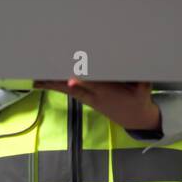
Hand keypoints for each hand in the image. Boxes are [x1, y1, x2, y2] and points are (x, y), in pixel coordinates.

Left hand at [34, 79, 161, 132]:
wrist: (135, 119)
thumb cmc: (139, 100)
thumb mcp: (144, 89)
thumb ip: (141, 77)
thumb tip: (139, 62)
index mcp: (108, 93)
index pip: (93, 86)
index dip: (82, 83)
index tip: (71, 80)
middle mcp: (95, 96)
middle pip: (73, 89)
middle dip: (58, 83)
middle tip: (43, 77)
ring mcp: (89, 99)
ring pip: (68, 91)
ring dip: (52, 85)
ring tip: (37, 79)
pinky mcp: (87, 99)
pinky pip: (69, 92)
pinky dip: (56, 86)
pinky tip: (44, 83)